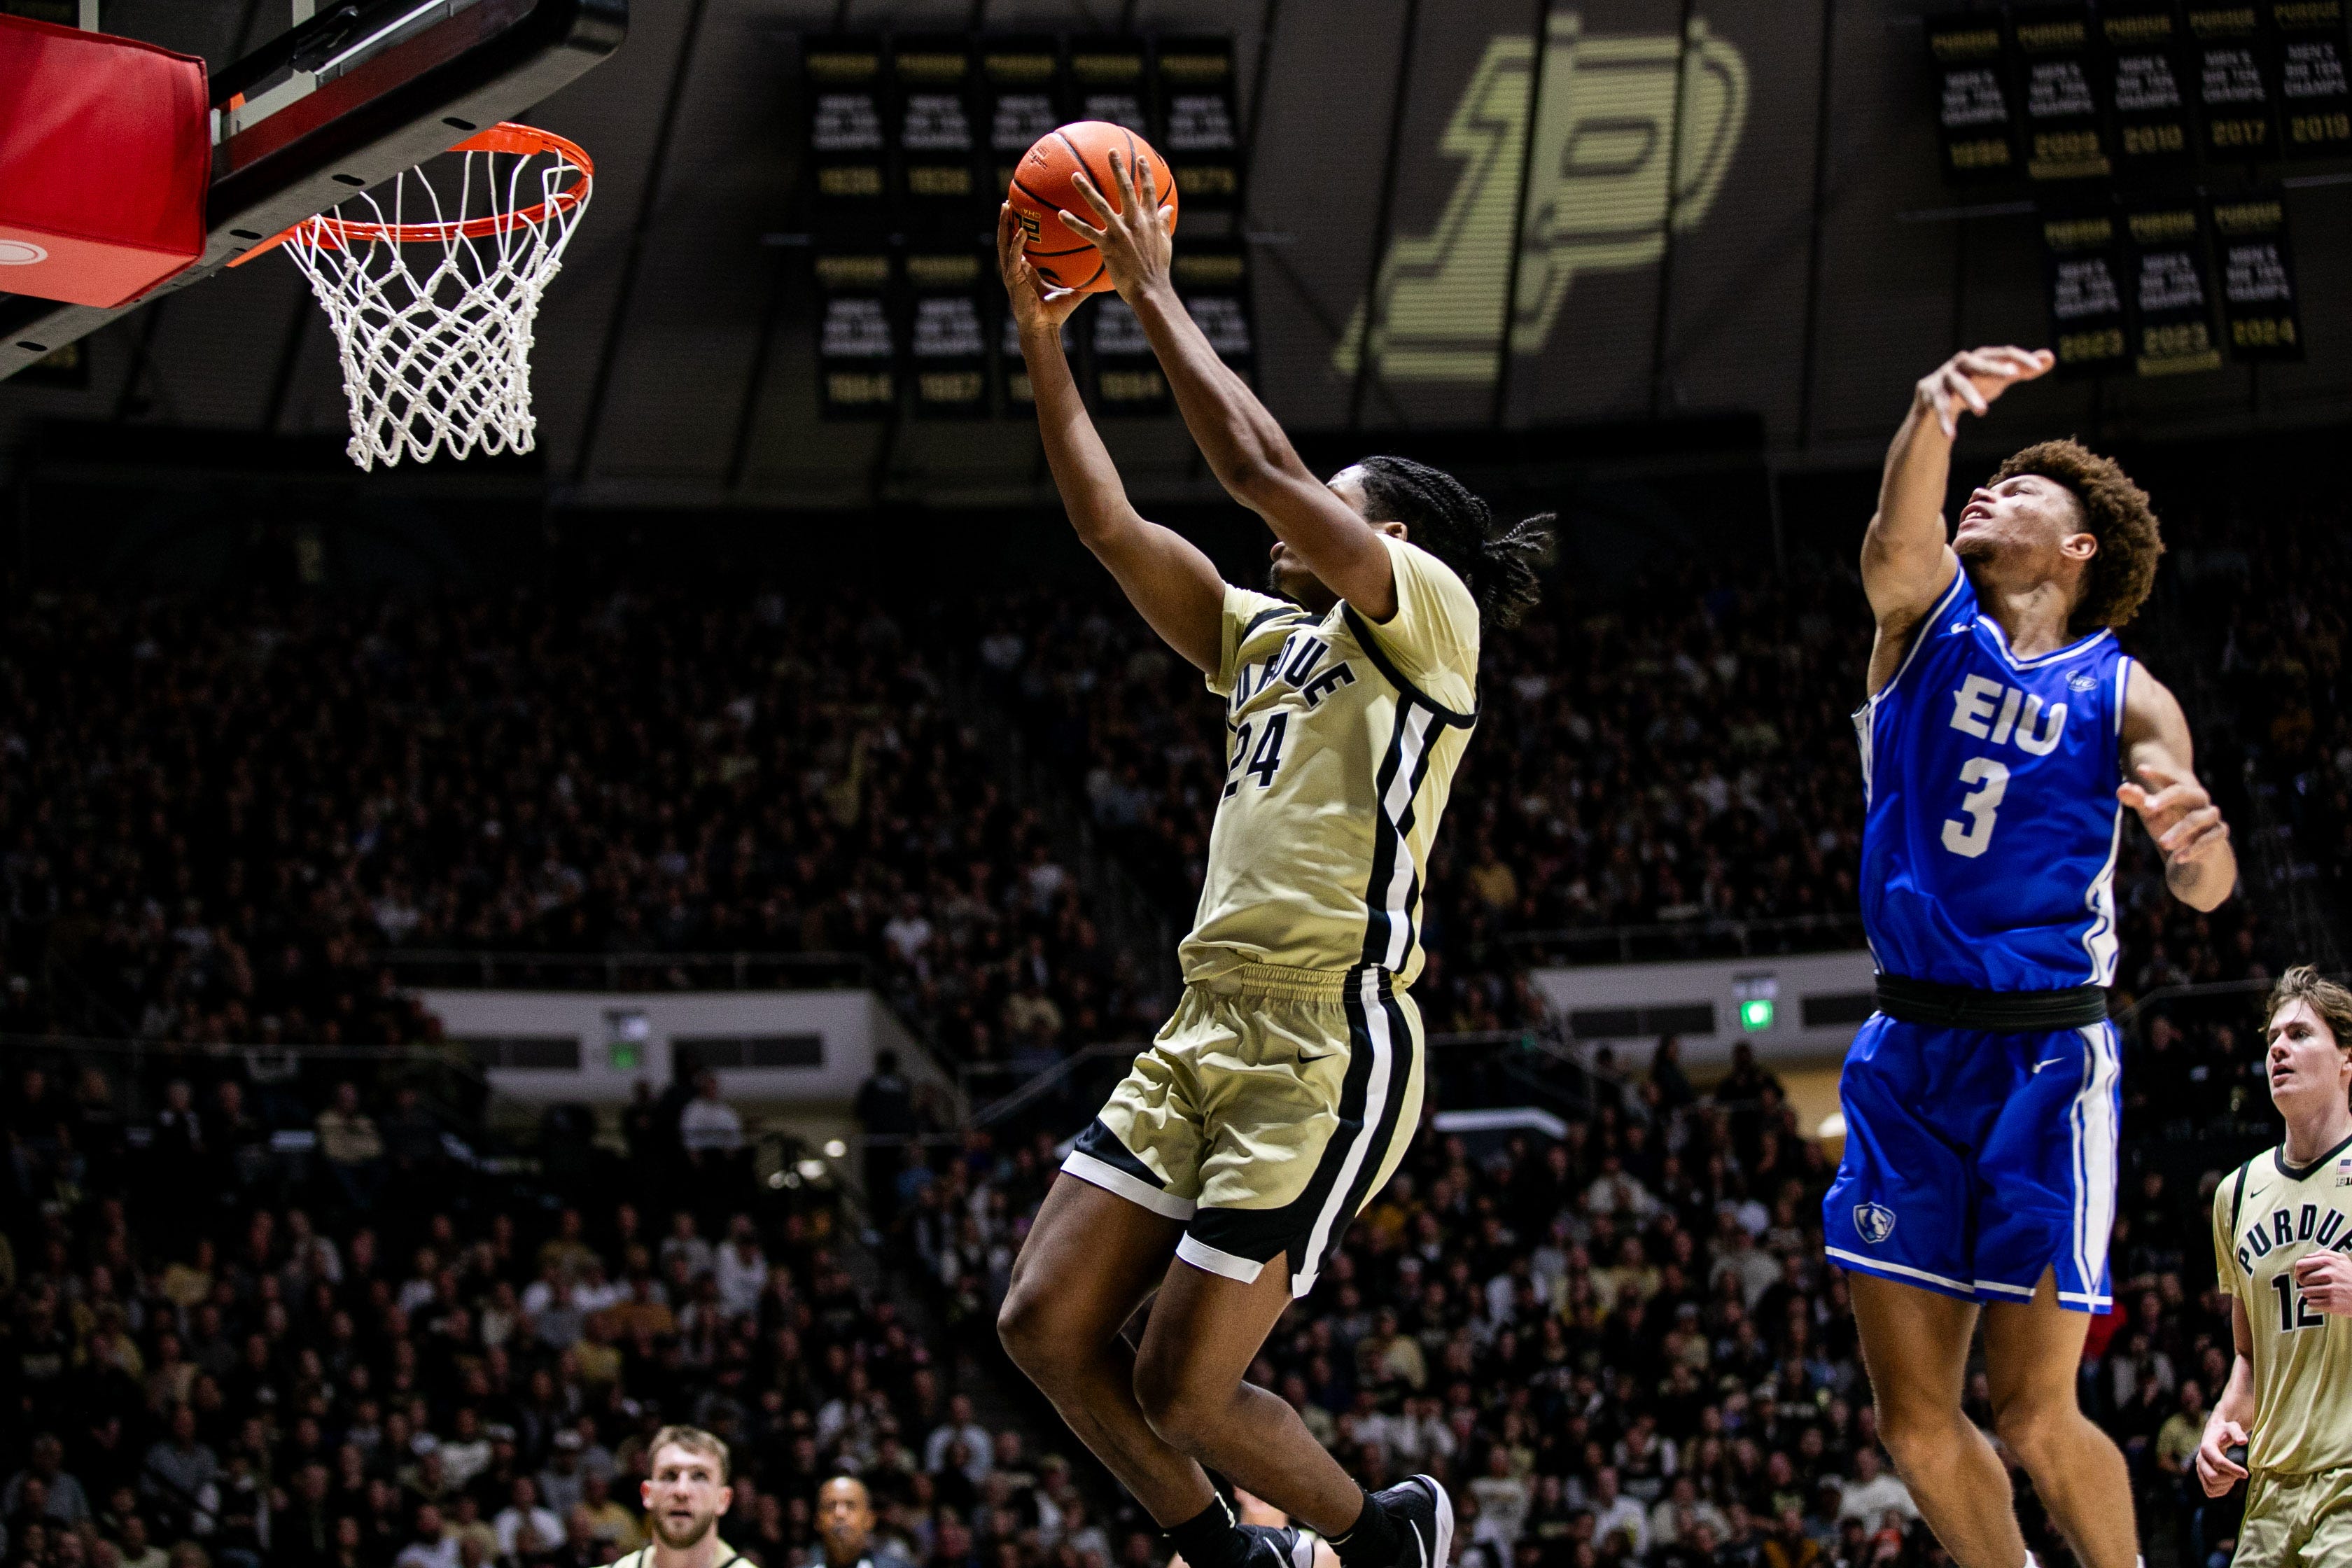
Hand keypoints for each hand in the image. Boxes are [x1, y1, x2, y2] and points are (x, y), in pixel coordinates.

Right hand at [996, 202, 1085, 335]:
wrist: (1045, 329)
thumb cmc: (1057, 312)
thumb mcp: (1073, 289)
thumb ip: (1085, 277)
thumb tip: (1104, 266)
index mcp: (1027, 268)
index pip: (1021, 243)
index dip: (1019, 226)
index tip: (1023, 208)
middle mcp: (1017, 268)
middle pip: (1008, 238)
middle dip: (1007, 219)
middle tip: (1009, 199)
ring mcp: (1012, 274)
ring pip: (1004, 244)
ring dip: (1004, 225)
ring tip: (1006, 207)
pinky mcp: (1012, 281)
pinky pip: (1013, 259)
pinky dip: (1016, 245)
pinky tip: (1021, 231)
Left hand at [1057, 147, 1175, 303]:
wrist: (1150, 290)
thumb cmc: (1157, 269)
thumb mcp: (1165, 243)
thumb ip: (1162, 223)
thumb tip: (1168, 208)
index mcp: (1150, 221)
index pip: (1149, 191)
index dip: (1145, 173)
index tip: (1140, 158)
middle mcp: (1135, 222)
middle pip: (1125, 189)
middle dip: (1118, 168)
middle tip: (1111, 151)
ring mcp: (1121, 232)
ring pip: (1101, 205)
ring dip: (1086, 190)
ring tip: (1074, 176)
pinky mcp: (1108, 246)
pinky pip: (1087, 232)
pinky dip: (1073, 223)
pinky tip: (1061, 214)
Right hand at [1914, 346, 2054, 436]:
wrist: (1933, 399)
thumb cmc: (1973, 385)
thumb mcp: (1998, 378)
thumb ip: (2023, 369)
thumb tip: (2050, 358)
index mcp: (1981, 357)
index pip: (2004, 353)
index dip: (2021, 359)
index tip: (2038, 368)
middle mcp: (1962, 363)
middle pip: (1980, 363)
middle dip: (1994, 369)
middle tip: (2011, 375)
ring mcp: (1944, 377)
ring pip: (1958, 385)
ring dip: (1970, 396)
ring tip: (1983, 410)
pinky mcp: (1928, 393)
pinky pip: (1938, 407)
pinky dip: (1945, 421)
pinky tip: (1951, 435)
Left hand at [2118, 760, 2230, 874]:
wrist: (2195, 852)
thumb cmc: (2170, 825)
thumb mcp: (2152, 814)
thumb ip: (2139, 800)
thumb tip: (2122, 789)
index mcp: (2183, 792)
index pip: (2170, 779)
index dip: (2157, 774)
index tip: (2140, 769)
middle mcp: (2199, 800)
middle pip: (2185, 792)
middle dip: (2167, 798)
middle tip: (2148, 807)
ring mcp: (2211, 817)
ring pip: (2196, 819)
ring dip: (2179, 831)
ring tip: (2162, 843)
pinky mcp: (2219, 835)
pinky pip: (2208, 840)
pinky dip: (2192, 849)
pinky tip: (2178, 858)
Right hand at [2195, 1418, 2248, 1496]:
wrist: (2215, 1435)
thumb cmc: (2225, 1431)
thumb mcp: (2232, 1427)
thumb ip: (2237, 1433)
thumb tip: (2243, 1441)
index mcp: (2206, 1447)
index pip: (2218, 1462)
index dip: (2233, 1469)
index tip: (2246, 1473)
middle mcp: (2200, 1459)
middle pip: (2213, 1477)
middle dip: (2229, 1479)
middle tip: (2240, 1474)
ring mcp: (2200, 1469)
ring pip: (2211, 1486)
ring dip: (2225, 1485)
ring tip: (2234, 1477)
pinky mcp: (2202, 1476)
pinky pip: (2210, 1491)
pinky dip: (2221, 1491)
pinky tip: (2229, 1482)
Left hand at [2293, 1250, 2351, 1314]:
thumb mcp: (2343, 1260)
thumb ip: (2324, 1254)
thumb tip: (2307, 1257)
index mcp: (2328, 1262)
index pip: (2300, 1265)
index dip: (2299, 1272)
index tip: (2302, 1276)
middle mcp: (2328, 1274)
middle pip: (2302, 1280)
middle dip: (2306, 1284)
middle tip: (2317, 1286)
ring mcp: (2330, 1289)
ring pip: (2305, 1292)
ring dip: (2312, 1294)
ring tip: (2324, 1293)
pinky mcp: (2331, 1303)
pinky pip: (2311, 1303)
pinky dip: (2316, 1303)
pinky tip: (2326, 1301)